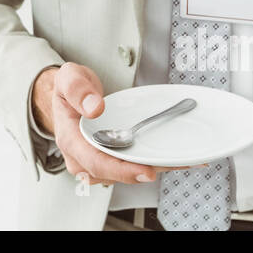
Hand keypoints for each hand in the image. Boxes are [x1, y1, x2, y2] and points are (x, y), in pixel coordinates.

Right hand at [32, 63, 204, 186]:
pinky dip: (153, 164)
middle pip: (115, 174)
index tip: (146, 171)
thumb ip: (78, 89)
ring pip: (125, 174)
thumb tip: (95, 107)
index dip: (122, 170)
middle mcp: (81, 158)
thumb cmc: (69, 89)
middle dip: (145, 172)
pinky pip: (129, 167)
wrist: (70, 97)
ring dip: (153, 168)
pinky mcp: (109, 161)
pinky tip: (175, 159)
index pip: (95, 162)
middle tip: (174, 164)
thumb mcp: (68, 78)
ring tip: (183, 160)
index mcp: (71, 140)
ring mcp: (95, 163)